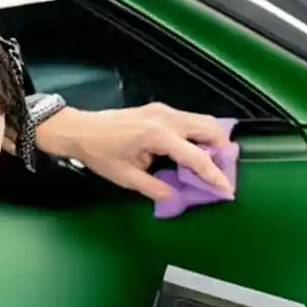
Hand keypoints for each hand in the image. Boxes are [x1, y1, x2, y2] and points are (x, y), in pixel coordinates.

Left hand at [35, 103, 233, 201]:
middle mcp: (166, 118)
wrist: (80, 129)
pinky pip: (190, 120)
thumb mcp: (126, 177)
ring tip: (213, 164)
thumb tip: (177, 196)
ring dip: (213, 141)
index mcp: (158, 135)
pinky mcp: (160, 110)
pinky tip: (195, 152)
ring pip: (203, 121)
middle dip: (223, 150)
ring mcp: (164, 111)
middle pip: (210, 128)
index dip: (214, 175)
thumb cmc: (99, 153)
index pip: (197, 156)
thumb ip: (154, 188)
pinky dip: (200, 135)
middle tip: (224, 172)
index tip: (226, 189)